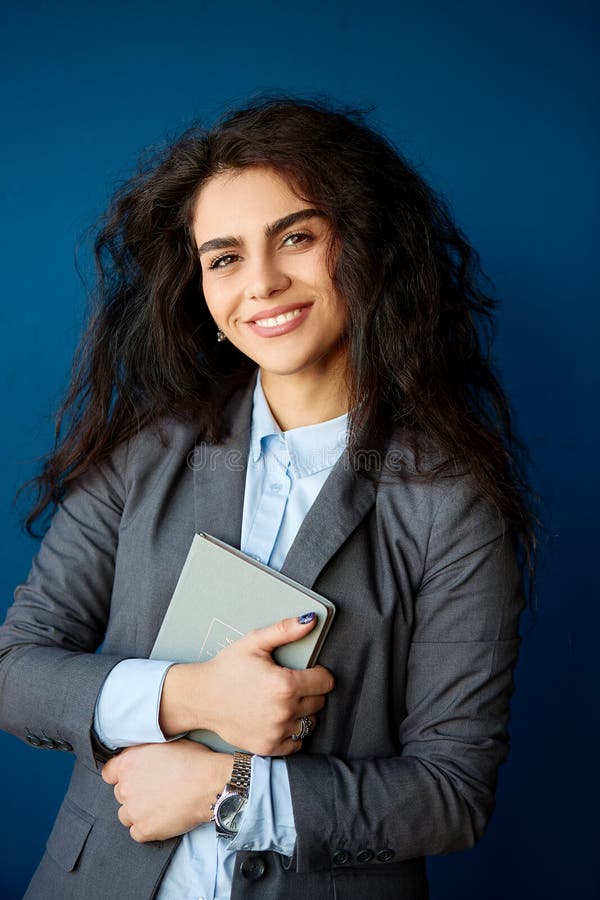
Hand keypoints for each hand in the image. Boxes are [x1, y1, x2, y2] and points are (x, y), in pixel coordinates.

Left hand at [101, 740, 231, 842]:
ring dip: (138, 812)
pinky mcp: (144, 830)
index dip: (121, 775)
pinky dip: (147, 828)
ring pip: (125, 815)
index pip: (109, 773)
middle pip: (120, 794)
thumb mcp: (165, 744)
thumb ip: (144, 753)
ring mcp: (134, 810)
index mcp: (128, 762)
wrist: (209, 784)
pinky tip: (162, 819)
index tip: (133, 778)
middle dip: (134, 793)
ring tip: (158, 806)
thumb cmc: (193, 760)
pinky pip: (136, 833)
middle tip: (154, 791)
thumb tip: (142, 758)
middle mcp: (126, 787)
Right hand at [159, 613, 334, 755]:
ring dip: (303, 712)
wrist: (201, 697)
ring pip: (310, 722)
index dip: (318, 673)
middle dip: (310, 691)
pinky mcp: (269, 747)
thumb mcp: (254, 642)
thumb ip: (285, 630)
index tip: (307, 672)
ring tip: (284, 701)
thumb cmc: (227, 668)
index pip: (325, 682)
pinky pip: (297, 743)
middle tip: (290, 685)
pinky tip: (278, 719)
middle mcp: (284, 711)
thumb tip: (311, 620)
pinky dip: (292, 732)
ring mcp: (277, 732)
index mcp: (285, 684)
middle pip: (319, 702)